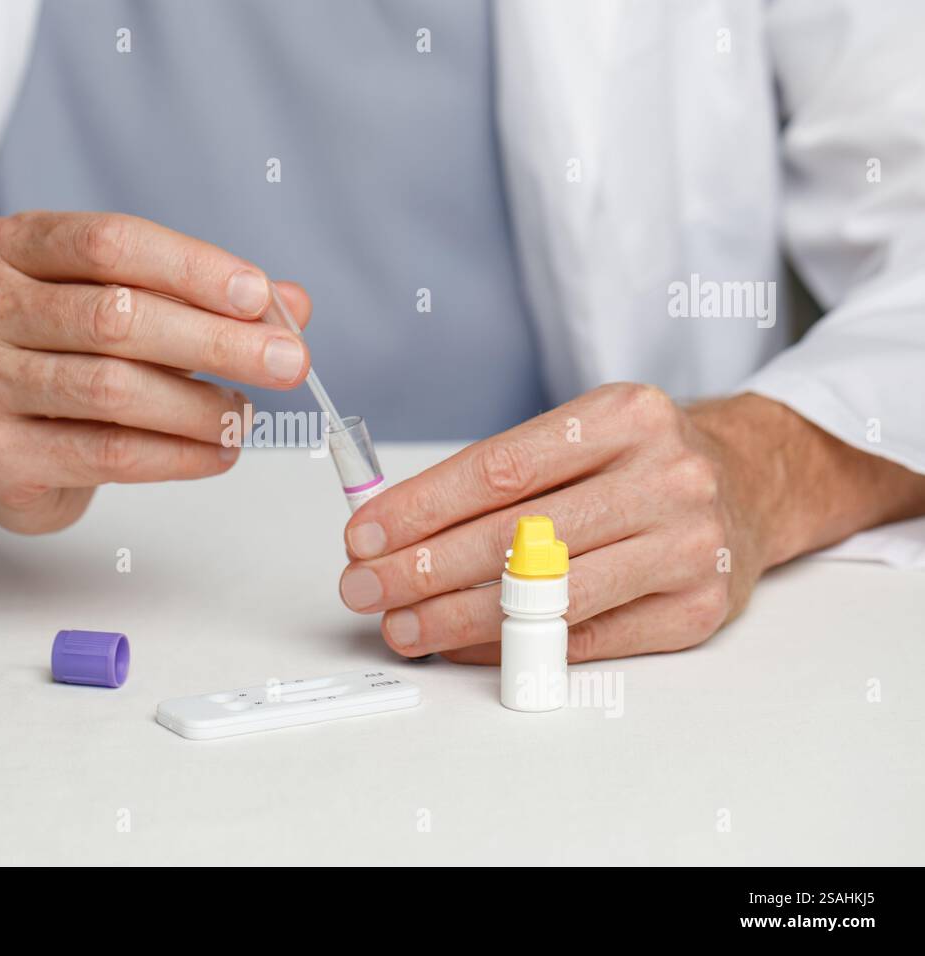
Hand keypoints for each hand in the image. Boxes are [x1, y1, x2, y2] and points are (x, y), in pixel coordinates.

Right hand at [0, 212, 311, 529]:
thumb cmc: (68, 359)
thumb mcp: (132, 308)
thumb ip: (203, 300)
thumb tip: (293, 305)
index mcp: (13, 245)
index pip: (112, 242)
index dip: (193, 268)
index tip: (260, 296)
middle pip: (115, 315)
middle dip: (216, 340)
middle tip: (287, 362)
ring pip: (113, 388)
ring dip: (200, 405)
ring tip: (246, 414)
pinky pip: (107, 453)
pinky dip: (178, 454)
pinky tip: (218, 452)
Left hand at [337, 384, 924, 662]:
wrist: (752, 483)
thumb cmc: (642, 461)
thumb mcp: (581, 433)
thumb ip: (499, 477)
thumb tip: (397, 532)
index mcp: (624, 416)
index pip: (497, 470)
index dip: (419, 509)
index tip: (362, 536)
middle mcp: (664, 476)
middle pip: (516, 537)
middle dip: (422, 569)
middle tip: (364, 588)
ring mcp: (687, 546)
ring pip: (547, 597)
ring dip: (456, 618)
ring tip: (402, 627)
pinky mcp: (697, 608)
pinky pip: (583, 639)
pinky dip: (512, 646)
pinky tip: (463, 643)